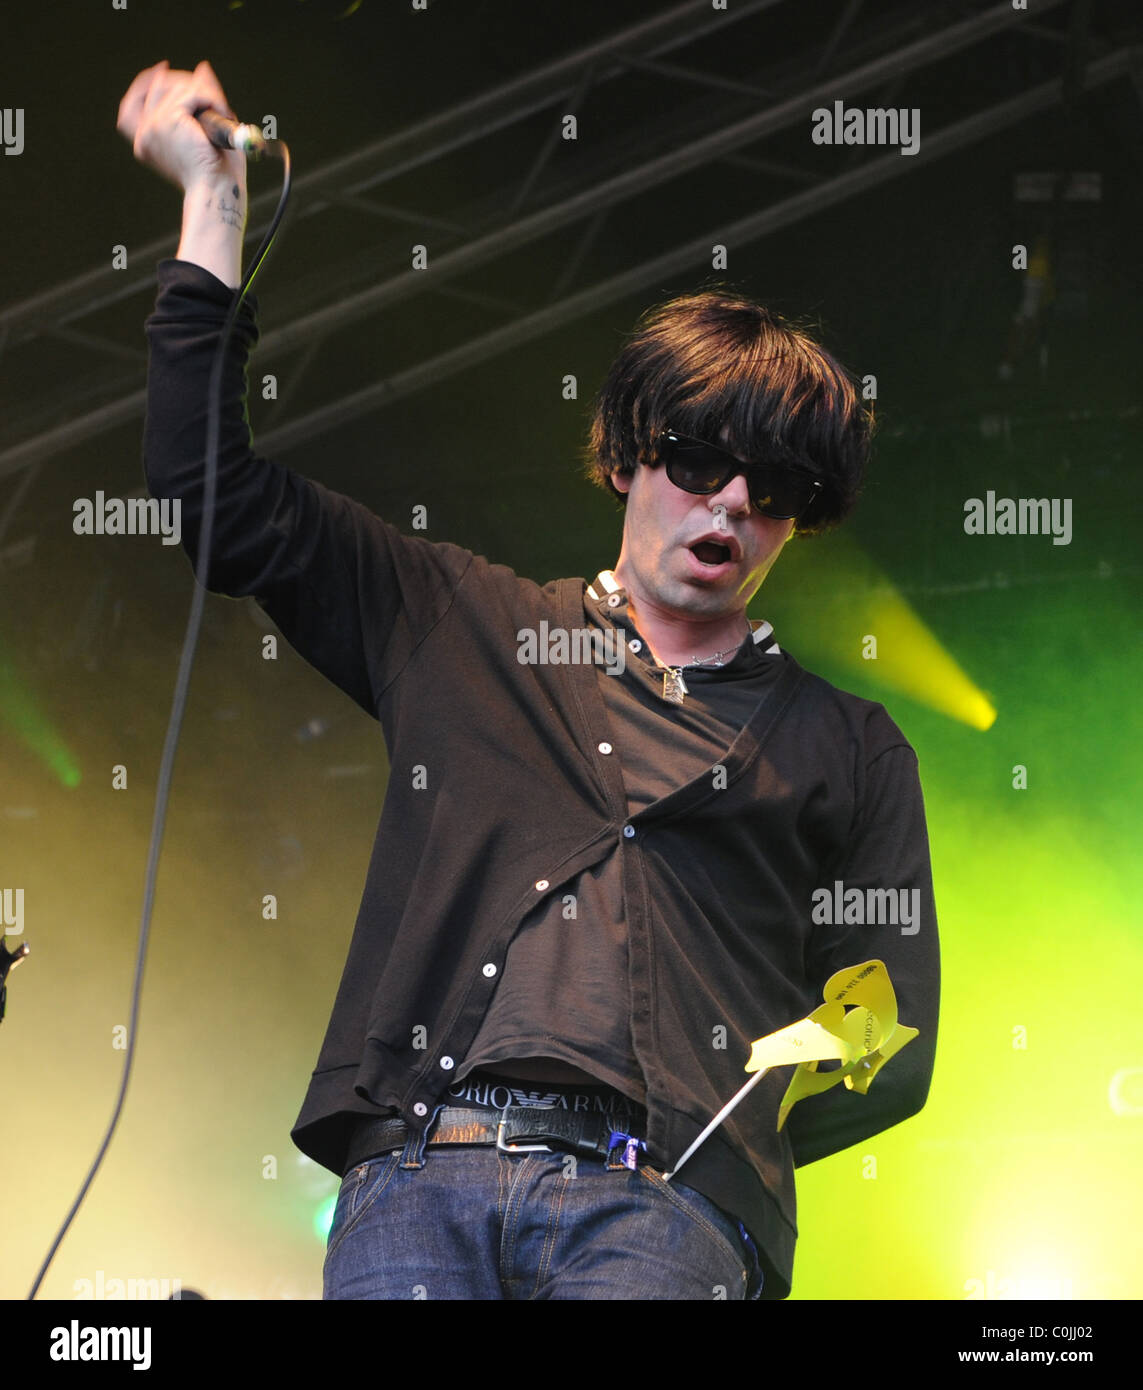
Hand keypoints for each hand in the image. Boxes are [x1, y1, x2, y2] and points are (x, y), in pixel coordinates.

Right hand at [117, 59, 245, 192]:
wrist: (218, 191)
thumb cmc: (218, 173)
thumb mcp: (207, 130)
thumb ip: (200, 99)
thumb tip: (202, 66)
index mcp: (147, 143)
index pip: (130, 106)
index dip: (145, 83)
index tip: (164, 69)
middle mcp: (144, 133)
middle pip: (157, 87)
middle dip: (186, 83)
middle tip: (212, 96)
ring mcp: (154, 124)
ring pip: (179, 87)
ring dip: (205, 94)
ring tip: (223, 114)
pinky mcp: (169, 119)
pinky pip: (194, 92)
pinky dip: (213, 99)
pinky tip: (223, 113)